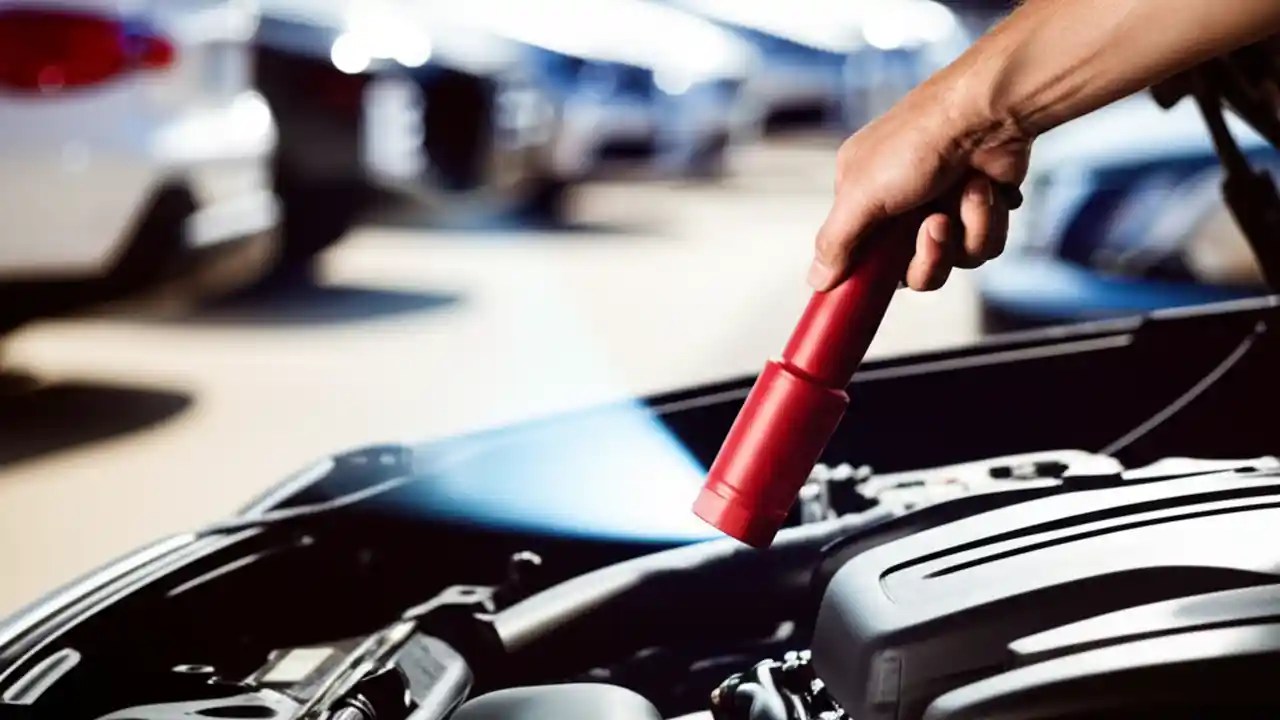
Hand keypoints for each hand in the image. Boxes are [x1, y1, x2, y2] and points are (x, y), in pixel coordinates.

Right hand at [809, 81, 1032, 291]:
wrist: (988, 113)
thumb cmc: (919, 141)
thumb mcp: (861, 194)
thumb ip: (835, 242)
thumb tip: (815, 280)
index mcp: (864, 197)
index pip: (863, 258)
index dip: (878, 273)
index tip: (885, 279)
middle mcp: (902, 205)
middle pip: (913, 271)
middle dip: (930, 255)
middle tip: (937, 225)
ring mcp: (944, 206)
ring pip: (956, 260)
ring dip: (967, 230)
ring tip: (970, 192)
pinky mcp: (981, 208)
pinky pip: (985, 243)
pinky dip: (988, 218)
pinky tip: (986, 186)